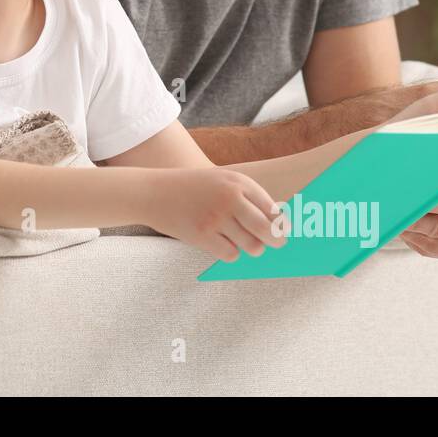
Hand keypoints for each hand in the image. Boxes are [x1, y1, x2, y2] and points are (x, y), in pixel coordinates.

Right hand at [142, 168, 287, 262]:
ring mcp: (216, 217)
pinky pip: (230, 254)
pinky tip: (221, 243)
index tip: (284, 232)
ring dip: (251, 248)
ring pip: (251, 246)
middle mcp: (230, 198)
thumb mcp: (221, 181)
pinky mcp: (202, 235)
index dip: (282, 225)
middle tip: (277, 244)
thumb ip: (247, 197)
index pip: (273, 210)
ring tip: (243, 242)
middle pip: (267, 231)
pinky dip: (230, 253)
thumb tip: (278, 222)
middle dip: (276, 241)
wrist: (153, 192)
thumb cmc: (192, 188)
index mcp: (238, 182)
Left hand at [383, 86, 437, 258]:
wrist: (395, 179)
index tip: (430, 170)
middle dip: (429, 200)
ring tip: (393, 209)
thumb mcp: (428, 119)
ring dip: (415, 219)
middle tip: (403, 192)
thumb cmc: (414, 147)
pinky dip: (414, 237)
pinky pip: (437, 246)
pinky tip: (398, 225)